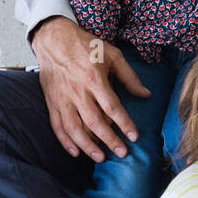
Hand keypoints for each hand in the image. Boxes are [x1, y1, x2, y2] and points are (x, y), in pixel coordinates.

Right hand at [31, 17, 151, 160]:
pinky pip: (57, 125)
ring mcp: (63, 99)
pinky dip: (65, 141)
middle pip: (95, 122)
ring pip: (74, 128)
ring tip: (100, 158)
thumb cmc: (86, 46)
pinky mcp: (52, 102)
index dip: (124, 123)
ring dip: (87, 146)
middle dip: (110, 140)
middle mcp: (77, 92)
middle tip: (122, 153)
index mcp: (94, 79)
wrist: (53, 39)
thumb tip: (146, 95)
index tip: (134, 136)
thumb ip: (130, 76)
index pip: (112, 107)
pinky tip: (75, 152)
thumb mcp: (113, 55)